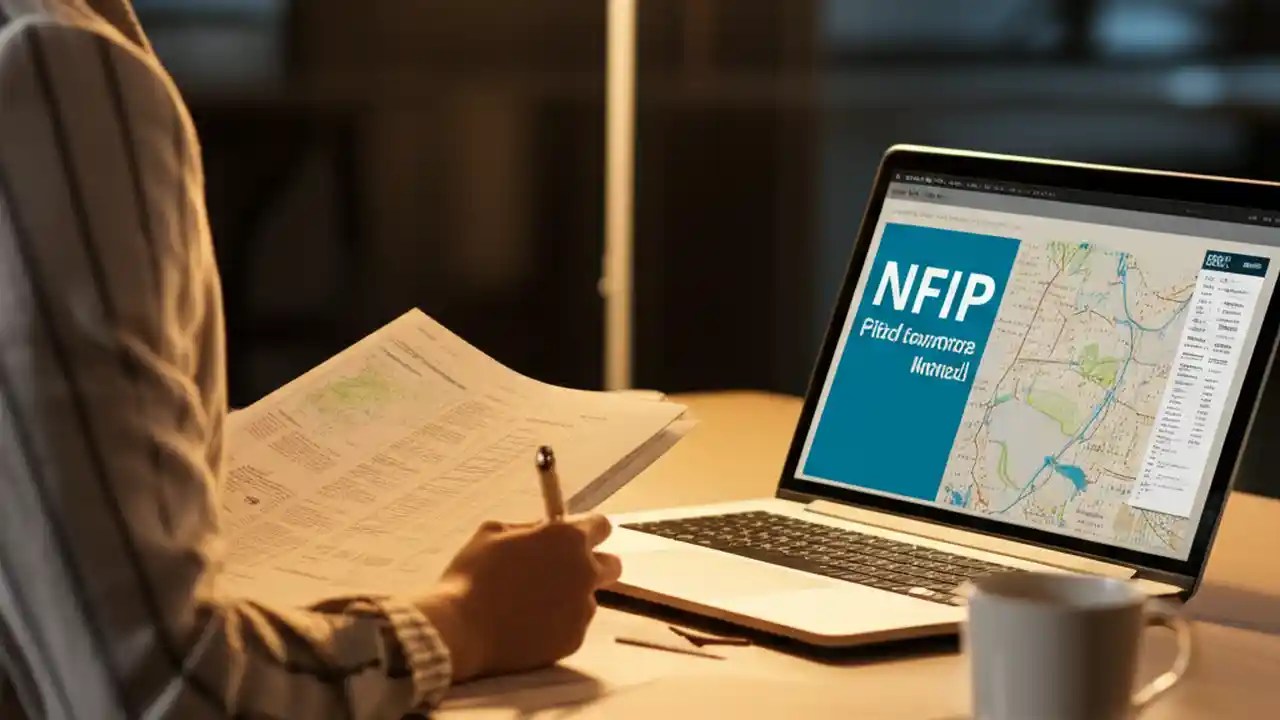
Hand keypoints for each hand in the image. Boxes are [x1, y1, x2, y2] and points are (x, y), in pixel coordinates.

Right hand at [417, 514, 621, 680]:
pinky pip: (572, 626)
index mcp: (568, 539)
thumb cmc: (473, 574)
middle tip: (560, 572)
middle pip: (610, 565)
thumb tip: (543, 530)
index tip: (570, 538)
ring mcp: (582, 609)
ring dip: (569, 598)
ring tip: (531, 606)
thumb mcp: (494, 533)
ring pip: (588, 598)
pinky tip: (527, 625)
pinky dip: (557, 625)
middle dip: (591, 565)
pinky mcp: (574, 639)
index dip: (585, 530)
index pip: (600, 526)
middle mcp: (585, 572)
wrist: (460, 629)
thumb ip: (529, 528)